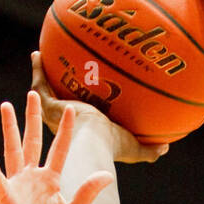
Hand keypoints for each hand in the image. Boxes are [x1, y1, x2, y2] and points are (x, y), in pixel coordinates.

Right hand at [0, 92, 111, 203]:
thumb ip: (87, 192)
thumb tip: (106, 174)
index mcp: (49, 181)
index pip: (58, 149)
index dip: (65, 130)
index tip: (72, 109)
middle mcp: (32, 179)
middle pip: (32, 141)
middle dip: (32, 118)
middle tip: (32, 94)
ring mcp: (17, 186)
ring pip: (13, 150)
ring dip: (9, 129)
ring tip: (6, 106)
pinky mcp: (5, 198)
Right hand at [30, 53, 167, 162]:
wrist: (95, 144)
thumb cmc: (114, 148)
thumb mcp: (135, 148)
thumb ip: (149, 149)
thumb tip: (166, 146)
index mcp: (81, 133)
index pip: (78, 117)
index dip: (76, 106)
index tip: (79, 95)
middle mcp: (64, 124)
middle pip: (58, 102)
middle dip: (55, 89)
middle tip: (57, 73)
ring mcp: (54, 115)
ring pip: (44, 91)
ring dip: (42, 74)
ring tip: (41, 57)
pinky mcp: (48, 107)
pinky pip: (40, 85)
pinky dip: (38, 70)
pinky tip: (37, 54)